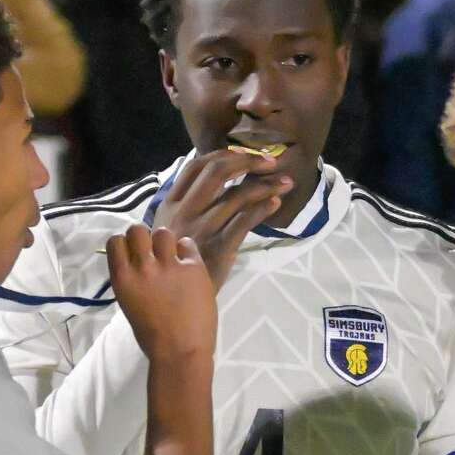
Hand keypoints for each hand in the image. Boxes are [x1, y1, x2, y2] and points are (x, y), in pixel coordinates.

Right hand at [106, 224, 215, 363]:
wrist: (180, 352)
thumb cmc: (152, 336)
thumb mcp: (130, 304)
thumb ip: (133, 281)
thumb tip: (139, 264)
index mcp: (122, 279)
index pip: (115, 242)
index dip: (125, 244)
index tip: (133, 252)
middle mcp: (143, 267)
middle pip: (138, 230)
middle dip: (144, 237)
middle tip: (152, 251)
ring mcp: (169, 265)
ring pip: (163, 232)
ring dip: (166, 242)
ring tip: (172, 257)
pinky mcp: (194, 268)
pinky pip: (188, 244)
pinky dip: (186, 251)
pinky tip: (188, 265)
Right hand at [151, 149, 293, 287]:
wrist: (170, 300)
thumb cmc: (174, 263)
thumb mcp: (169, 230)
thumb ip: (186, 205)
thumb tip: (214, 177)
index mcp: (171, 204)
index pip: (195, 166)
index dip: (223, 155)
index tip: (244, 154)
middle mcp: (185, 211)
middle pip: (217, 171)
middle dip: (248, 161)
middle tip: (270, 162)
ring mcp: (202, 228)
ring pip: (238, 195)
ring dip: (266, 185)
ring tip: (285, 182)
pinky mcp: (219, 248)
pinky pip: (245, 220)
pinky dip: (263, 208)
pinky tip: (275, 203)